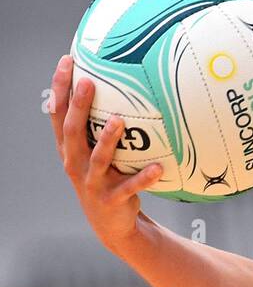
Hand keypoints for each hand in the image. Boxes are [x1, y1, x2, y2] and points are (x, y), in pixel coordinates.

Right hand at [49, 54, 162, 251]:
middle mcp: (76, 164)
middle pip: (73, 132)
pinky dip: (144, 177)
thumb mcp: (98, 153)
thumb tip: (122, 87)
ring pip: (99, 158)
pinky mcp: (112, 200)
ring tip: (119, 120)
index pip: (59, 114)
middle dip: (79, 107)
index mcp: (71, 150)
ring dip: (108, 139)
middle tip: (88, 82)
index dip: (60, 88)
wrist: (111, 224)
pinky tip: (159, 167)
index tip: (67, 61)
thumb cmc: (108, 179)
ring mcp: (93, 182)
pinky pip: (130, 186)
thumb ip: (103, 126)